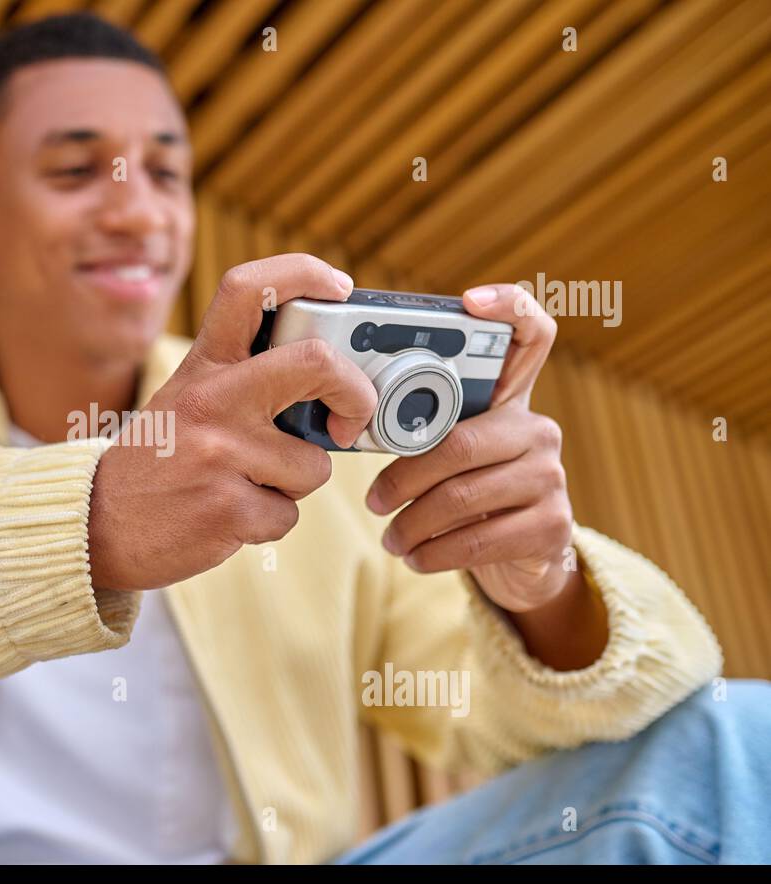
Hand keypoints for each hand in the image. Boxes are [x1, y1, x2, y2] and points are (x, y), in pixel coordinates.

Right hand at [88, 254, 376, 591]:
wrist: (97, 525)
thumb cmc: (157, 462)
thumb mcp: (187, 401)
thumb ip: (245, 382)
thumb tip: (329, 383)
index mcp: (202, 366)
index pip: (249, 289)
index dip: (305, 274)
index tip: (339, 290)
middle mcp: (211, 399)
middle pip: (315, 364)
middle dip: (356, 395)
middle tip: (349, 420)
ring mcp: (219, 454)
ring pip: (312, 464)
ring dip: (291, 484)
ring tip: (242, 485)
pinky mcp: (227, 509)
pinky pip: (288, 514)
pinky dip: (267, 522)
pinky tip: (227, 516)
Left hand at [366, 283, 575, 613]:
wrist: (522, 562)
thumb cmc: (467, 495)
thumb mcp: (447, 456)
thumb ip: (419, 429)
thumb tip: (348, 419)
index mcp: (510, 400)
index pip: (531, 333)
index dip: (508, 307)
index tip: (468, 302)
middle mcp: (538, 429)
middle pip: (460, 442)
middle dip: (404, 477)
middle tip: (373, 501)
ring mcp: (551, 476)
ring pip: (464, 494)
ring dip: (413, 523)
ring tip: (390, 537)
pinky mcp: (554, 525)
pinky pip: (481, 538)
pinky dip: (436, 552)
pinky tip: (416, 557)